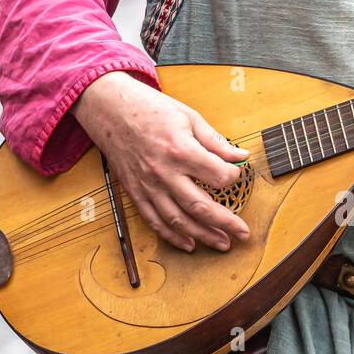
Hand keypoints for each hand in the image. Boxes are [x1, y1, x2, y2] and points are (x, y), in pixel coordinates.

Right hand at [72, 71, 250, 252]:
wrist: (110, 109)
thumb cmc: (150, 109)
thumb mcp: (189, 117)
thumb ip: (216, 142)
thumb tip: (241, 156)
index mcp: (181, 151)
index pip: (218, 176)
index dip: (234, 178)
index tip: (236, 174)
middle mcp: (164, 173)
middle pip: (201, 207)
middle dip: (226, 223)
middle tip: (243, 233)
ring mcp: (148, 186)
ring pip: (179, 220)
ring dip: (203, 236)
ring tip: (222, 243)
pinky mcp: (135, 192)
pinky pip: (154, 221)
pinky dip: (173, 236)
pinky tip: (190, 244)